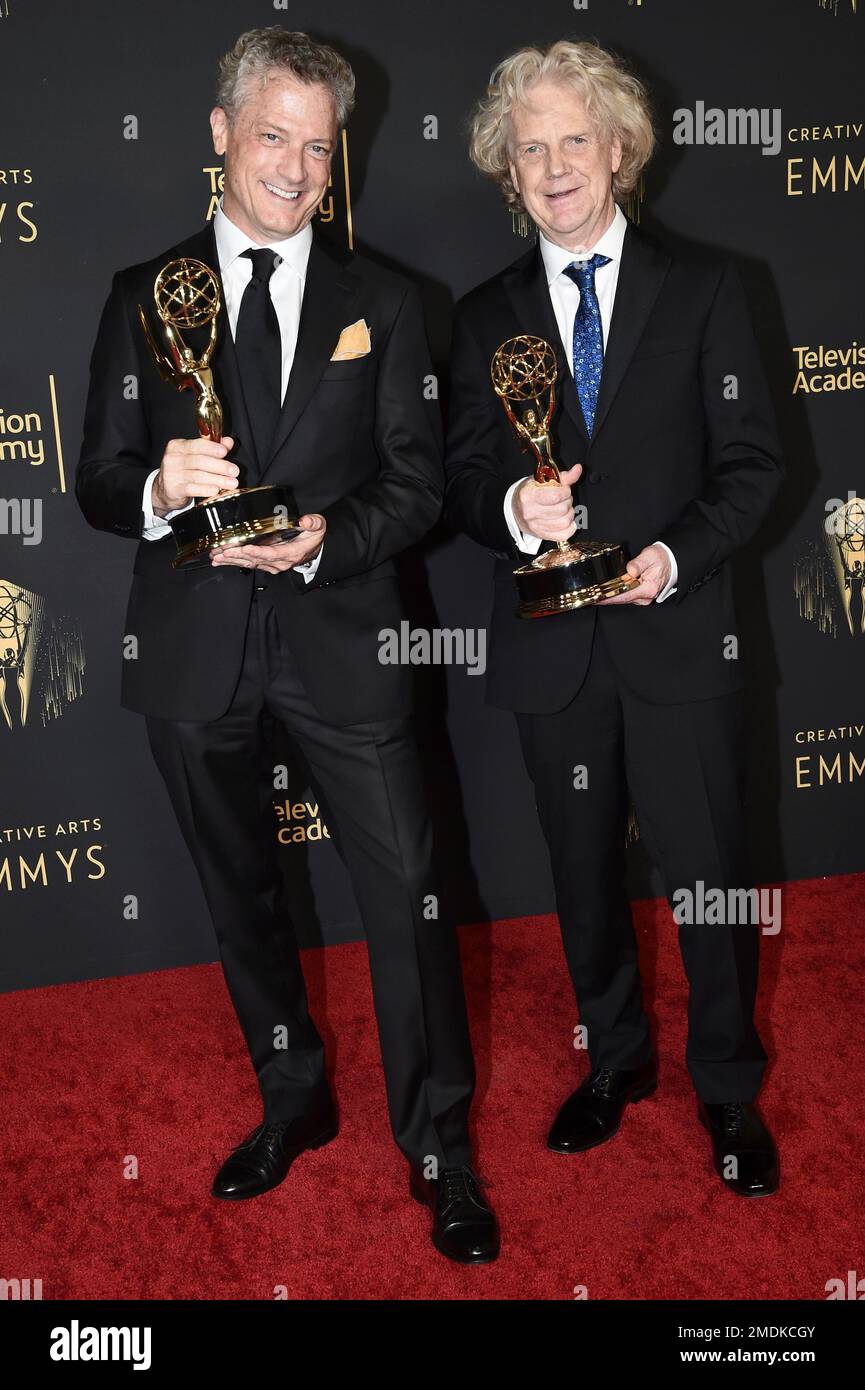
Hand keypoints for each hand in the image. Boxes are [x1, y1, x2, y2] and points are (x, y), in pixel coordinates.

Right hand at [152, 436, 237, 513]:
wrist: (165, 489)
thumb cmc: (183, 469)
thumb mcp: (195, 456)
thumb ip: (212, 448)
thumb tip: (229, 442)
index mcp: (178, 446)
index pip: (196, 445)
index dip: (211, 448)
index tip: (225, 452)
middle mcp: (172, 459)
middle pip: (199, 461)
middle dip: (220, 466)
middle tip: (234, 471)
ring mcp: (171, 474)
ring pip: (198, 476)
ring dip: (217, 479)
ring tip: (231, 482)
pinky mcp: (173, 489)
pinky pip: (191, 489)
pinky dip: (205, 489)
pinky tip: (216, 490)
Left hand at [210, 514, 326, 574]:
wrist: (313, 551)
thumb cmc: (313, 538)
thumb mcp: (318, 527)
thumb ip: (313, 523)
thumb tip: (306, 520)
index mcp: (290, 553)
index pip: (271, 553)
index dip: (258, 552)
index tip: (245, 549)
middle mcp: (279, 562)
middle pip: (255, 560)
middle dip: (237, 556)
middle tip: (222, 552)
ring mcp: (271, 565)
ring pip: (249, 564)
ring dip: (232, 561)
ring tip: (216, 557)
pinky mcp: (265, 564)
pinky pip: (247, 564)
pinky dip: (233, 562)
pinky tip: (220, 560)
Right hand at [512, 463, 582, 541]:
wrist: (515, 508)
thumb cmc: (529, 493)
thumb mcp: (542, 481)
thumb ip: (562, 476)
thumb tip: (578, 469)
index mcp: (529, 496)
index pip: (555, 496)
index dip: (565, 491)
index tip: (564, 489)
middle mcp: (531, 512)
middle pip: (562, 509)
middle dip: (568, 501)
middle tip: (564, 499)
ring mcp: (536, 526)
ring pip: (565, 522)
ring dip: (569, 514)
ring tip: (564, 509)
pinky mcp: (542, 534)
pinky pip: (563, 535)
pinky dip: (570, 528)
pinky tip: (566, 520)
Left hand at [597, 543, 671, 605]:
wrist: (671, 561)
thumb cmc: (662, 558)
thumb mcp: (650, 556)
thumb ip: (638, 563)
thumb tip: (629, 571)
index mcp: (647, 589)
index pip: (624, 595)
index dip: (609, 598)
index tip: (596, 598)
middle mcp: (645, 597)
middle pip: (621, 599)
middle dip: (606, 598)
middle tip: (591, 595)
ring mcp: (642, 598)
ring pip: (622, 598)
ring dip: (610, 595)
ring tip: (596, 592)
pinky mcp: (640, 595)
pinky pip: (625, 595)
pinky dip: (616, 593)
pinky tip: (606, 590)